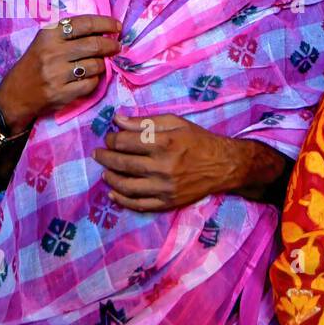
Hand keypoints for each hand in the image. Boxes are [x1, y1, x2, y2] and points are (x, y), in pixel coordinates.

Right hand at [0, 15, 120, 132]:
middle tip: (116, 47)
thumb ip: (69, 35)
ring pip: (96, 65)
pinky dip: (95, 81)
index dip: (106, 23)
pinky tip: (88, 78)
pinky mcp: (62, 93)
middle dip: (111, 46)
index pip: (85, 24)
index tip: (117, 26)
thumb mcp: (45, 42)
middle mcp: (52, 52)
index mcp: (48, 35)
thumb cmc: (35, 65)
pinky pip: (91, 84)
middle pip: (95, 45)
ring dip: (102, 65)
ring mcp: (57, 74)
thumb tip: (104, 31)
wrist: (15, 95)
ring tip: (98, 64)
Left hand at [93, 113, 252, 212]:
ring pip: (127, 186)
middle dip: (105, 158)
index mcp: (165, 143)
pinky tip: (114, 193)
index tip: (110, 138)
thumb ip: (145, 121)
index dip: (112, 139)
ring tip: (105, 172)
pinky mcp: (168, 202)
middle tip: (99, 154)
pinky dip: (122, 200)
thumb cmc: (199, 140)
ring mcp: (165, 188)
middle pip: (122, 163)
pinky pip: (139, 204)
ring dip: (110, 178)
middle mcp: (163, 167)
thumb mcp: (176, 123)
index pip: (126, 142)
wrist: (224, 165)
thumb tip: (117, 120)